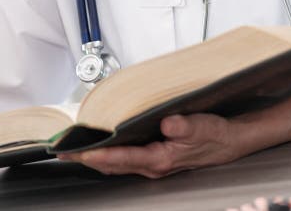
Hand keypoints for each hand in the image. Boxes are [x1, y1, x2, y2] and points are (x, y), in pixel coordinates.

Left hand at [58, 113, 241, 177]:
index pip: (122, 158)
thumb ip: (185, 127)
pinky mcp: (153, 158)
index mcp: (160, 159)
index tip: (77, 152)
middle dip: (86, 158)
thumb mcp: (203, 127)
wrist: (229, 142)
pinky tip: (99, 146)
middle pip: (111, 164)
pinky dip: (106, 154)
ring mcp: (152, 163)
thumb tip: (168, 124)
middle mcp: (153, 165)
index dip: (98, 154)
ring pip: (115, 164)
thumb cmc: (215, 135)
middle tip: (61, 152)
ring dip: (94, 157)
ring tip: (72, 150)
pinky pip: (123, 159)